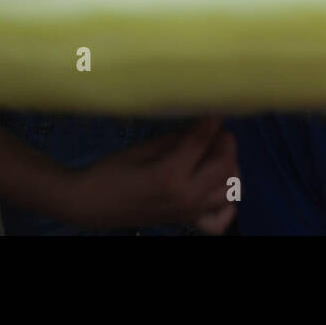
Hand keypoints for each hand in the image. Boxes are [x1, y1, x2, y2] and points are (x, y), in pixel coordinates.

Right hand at [70, 117, 237, 232]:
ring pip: (232, 188)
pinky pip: (221, 218)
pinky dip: (227, 202)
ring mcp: (190, 212)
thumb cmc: (113, 170)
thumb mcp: (145, 147)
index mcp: (171, 175)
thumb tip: (204, 123)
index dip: (213, 118)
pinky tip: (215, 186)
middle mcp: (187, 196)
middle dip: (225, 141)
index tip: (216, 105)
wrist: (93, 204)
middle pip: (226, 165)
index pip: (204, 140)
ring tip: (215, 153)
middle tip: (214, 129)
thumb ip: (179, 138)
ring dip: (230, 166)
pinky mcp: (188, 221)